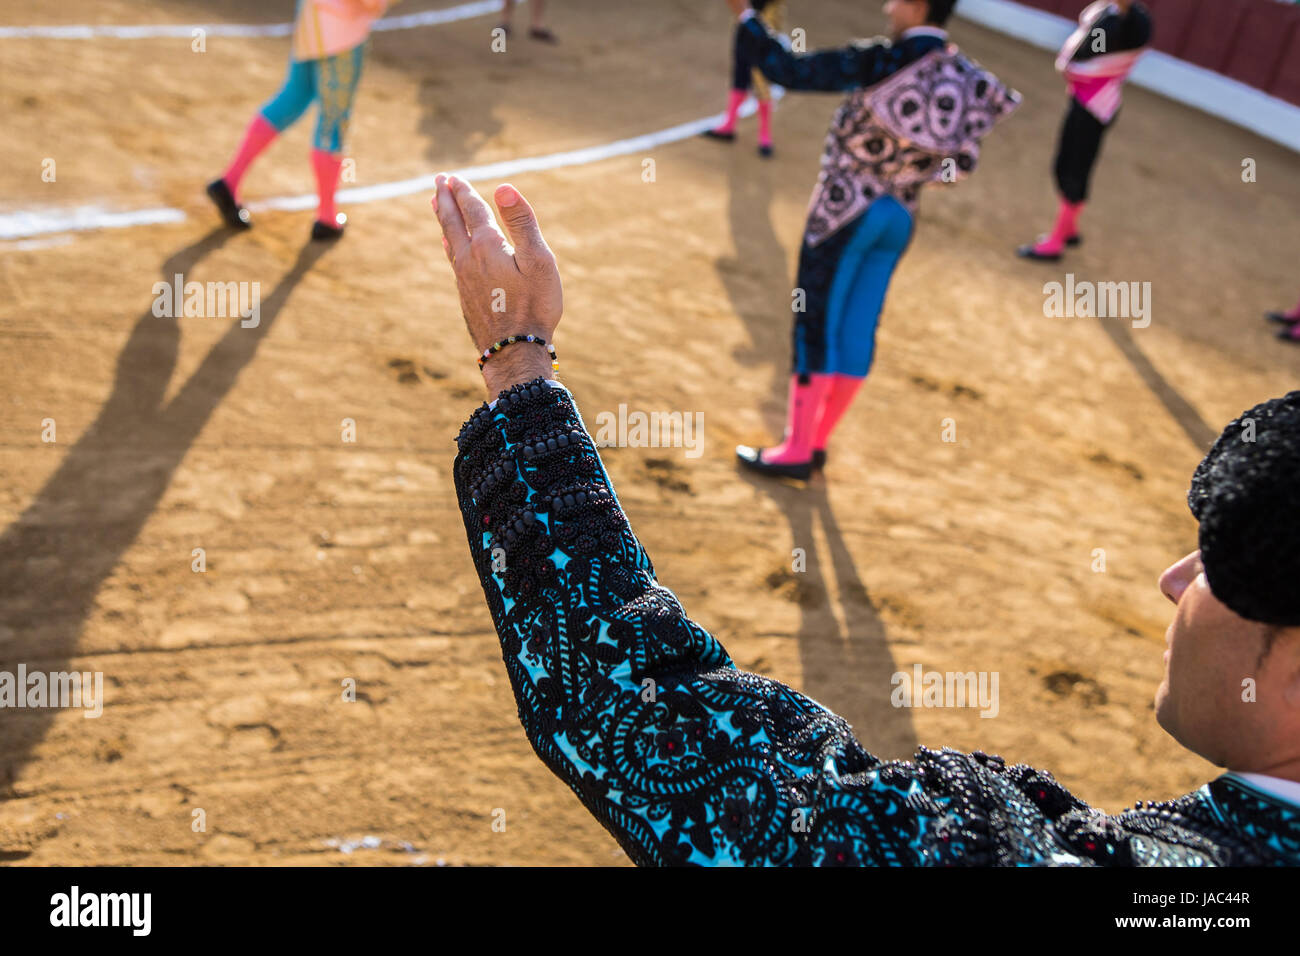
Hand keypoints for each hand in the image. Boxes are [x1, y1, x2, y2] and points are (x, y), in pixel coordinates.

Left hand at [431, 175, 562, 397]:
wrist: (514, 352)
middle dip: (445, 199)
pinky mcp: (465, 295)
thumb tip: (503, 187)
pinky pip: (453, 260)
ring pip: (449, 240)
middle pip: (452, 221)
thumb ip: (522, 223)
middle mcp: (469, 259)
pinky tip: (449, 245)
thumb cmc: (534, 306)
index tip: (453, 177)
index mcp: (487, 246)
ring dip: (443, 219)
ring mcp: (463, 278)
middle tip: (438, 181)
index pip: (472, 210)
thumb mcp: (539, 261)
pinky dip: (449, 243)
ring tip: (435, 204)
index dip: (463, 191)